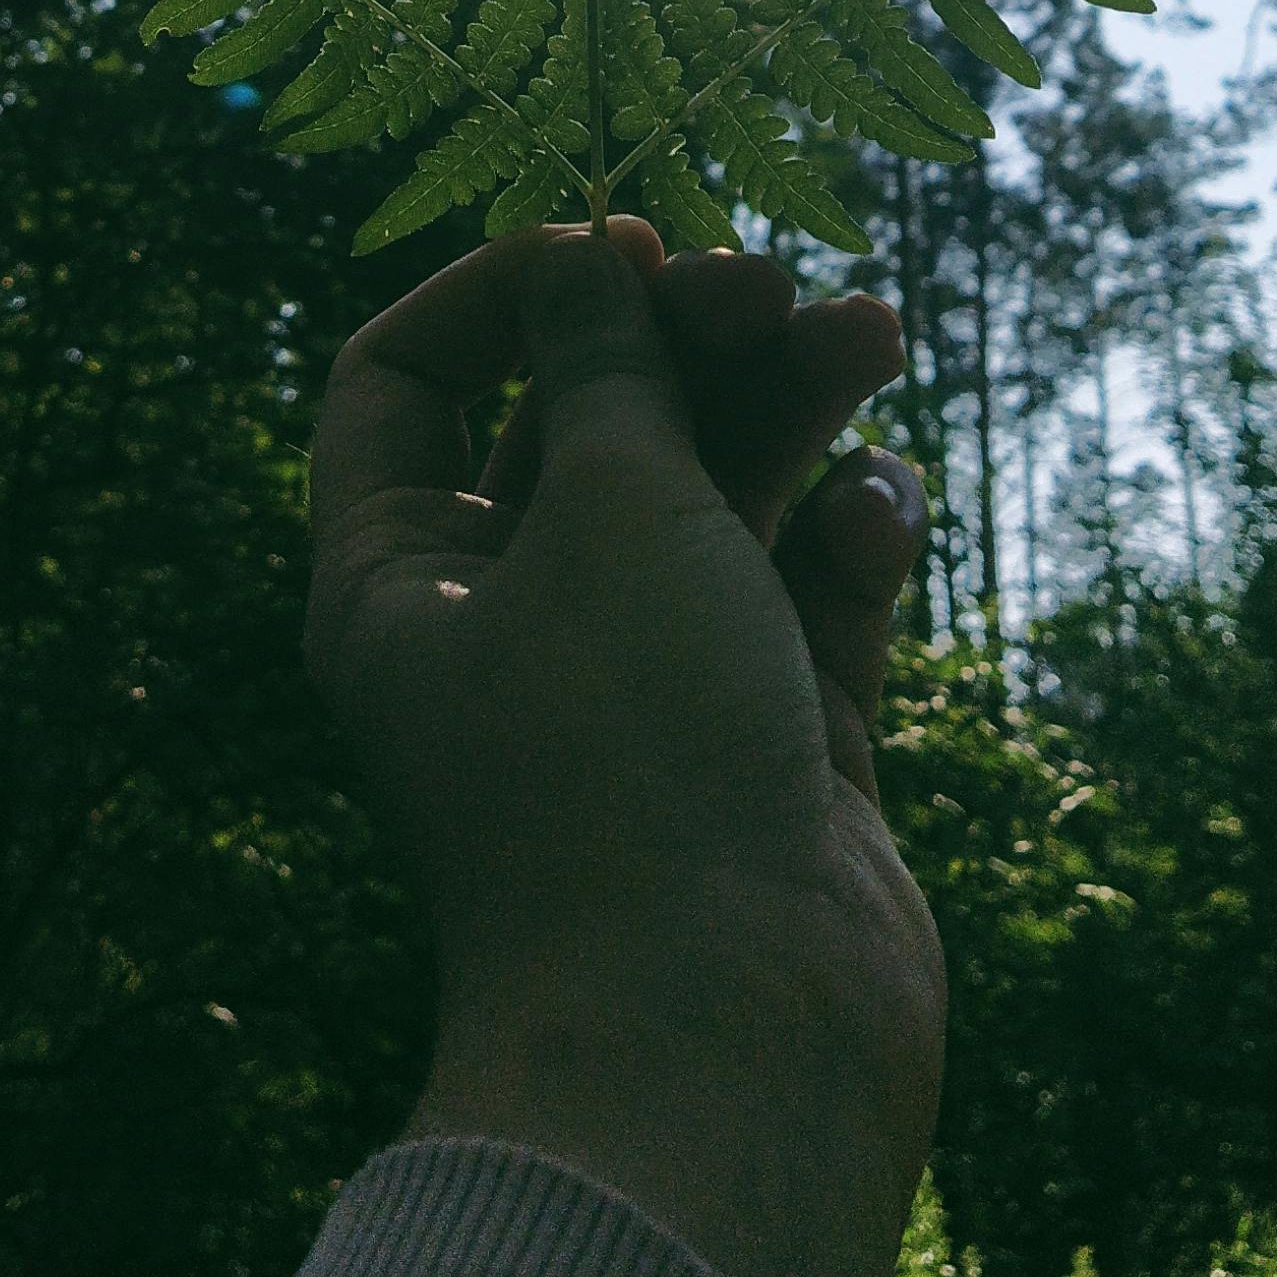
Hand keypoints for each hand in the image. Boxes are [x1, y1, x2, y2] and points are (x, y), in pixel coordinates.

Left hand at [305, 217, 944, 1276]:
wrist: (732, 1036)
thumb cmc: (630, 752)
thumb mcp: (610, 507)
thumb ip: (610, 367)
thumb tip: (585, 256)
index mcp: (401, 580)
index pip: (404, 383)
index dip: (498, 292)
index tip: (612, 240)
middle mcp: (509, 627)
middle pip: (580, 422)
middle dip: (679, 336)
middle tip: (774, 282)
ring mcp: (646, 688)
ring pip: (709, 492)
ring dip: (786, 402)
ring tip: (872, 332)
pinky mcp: (767, 742)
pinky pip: (801, 594)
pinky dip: (841, 534)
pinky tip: (875, 510)